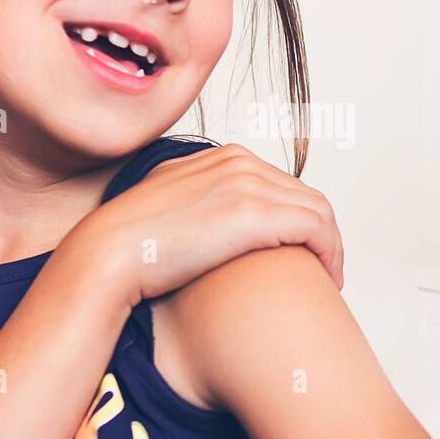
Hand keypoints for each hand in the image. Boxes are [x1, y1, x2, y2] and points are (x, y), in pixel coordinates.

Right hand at [72, 143, 343, 307]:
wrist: (108, 254)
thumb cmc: (130, 248)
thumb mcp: (165, 212)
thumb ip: (193, 209)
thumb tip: (203, 234)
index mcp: (218, 158)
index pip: (280, 184)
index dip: (298, 219)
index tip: (302, 252)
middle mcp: (237, 162)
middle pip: (304, 195)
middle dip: (322, 233)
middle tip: (326, 269)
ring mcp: (246, 183)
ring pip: (318, 210)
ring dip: (332, 246)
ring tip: (330, 278)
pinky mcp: (254, 212)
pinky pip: (318, 227)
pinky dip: (331, 252)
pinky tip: (327, 279)